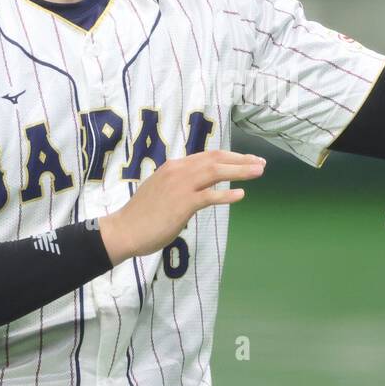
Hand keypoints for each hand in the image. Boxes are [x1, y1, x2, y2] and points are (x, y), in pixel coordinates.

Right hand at [98, 150, 265, 262]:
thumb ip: (180, 184)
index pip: (207, 155)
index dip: (230, 156)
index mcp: (173, 166)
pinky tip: (240, 195)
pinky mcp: (182, 204)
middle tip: (261, 163)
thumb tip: (199, 188)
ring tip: (258, 172)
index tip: (247, 160)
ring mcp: (180, 186)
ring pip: (216, 171)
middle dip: (241, 160)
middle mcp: (178, 171)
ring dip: (240, 171)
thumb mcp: (161, 190)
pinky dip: (227, 194)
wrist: (124, 230)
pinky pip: (209, 196)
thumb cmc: (142, 215)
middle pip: (216, 159)